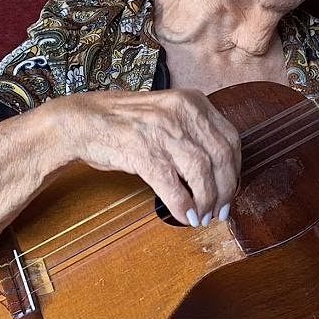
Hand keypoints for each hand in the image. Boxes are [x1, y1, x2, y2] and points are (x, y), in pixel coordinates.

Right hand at [47, 89, 240, 227]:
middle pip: (221, 158)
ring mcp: (162, 131)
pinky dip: (184, 206)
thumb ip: (195, 132)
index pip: (231, 139)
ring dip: (206, 202)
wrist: (83, 121)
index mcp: (192, 101)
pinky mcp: (143, 152)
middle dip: (224, 191)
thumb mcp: (169, 113)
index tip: (230, 189)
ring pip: (201, 174)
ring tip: (203, 216)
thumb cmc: (126, 121)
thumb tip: (221, 172)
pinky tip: (186, 217)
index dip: (235, 170)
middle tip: (220, 210)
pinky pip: (173, 187)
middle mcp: (182, 111)